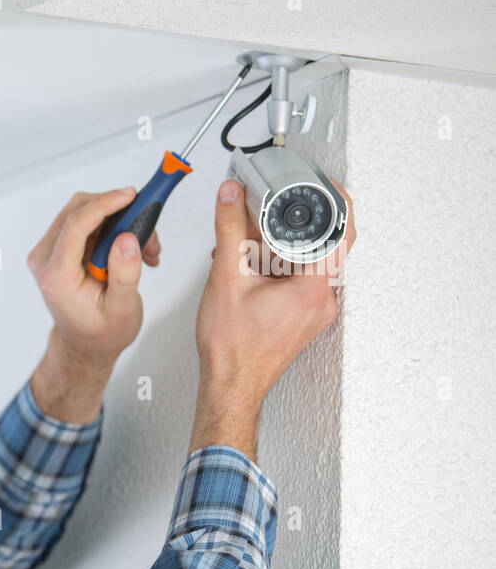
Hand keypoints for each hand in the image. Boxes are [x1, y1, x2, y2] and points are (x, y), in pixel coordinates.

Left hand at [27, 187, 161, 368]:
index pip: (76, 225)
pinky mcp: (57, 248)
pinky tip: (131, 247)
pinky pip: (84, 221)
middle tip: (148, 229)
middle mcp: (45, 260)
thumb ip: (125, 274)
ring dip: (117, 219)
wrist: (86, 343)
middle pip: (78, 210)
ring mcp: (48, 253)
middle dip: (117, 211)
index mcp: (57, 277)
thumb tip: (127, 238)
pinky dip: (110, 226)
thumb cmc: (102, 332)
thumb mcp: (122, 309)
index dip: (105, 204)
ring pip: (82, 211)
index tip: (132, 196)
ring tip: (144, 246)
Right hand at [196, 177, 357, 402]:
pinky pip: (300, 281)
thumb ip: (230, 229)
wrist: (230, 386)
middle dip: (292, 224)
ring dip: (281, 249)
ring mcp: (315, 311)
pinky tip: (252, 273)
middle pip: (322, 243)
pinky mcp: (304, 318)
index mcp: (313, 287)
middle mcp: (322, 299)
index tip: (320, 182)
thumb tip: (231, 196)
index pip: (341, 229)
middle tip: (269, 213)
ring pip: (308, 262)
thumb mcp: (226, 278)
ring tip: (249, 253)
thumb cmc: (232, 349)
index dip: (334, 198)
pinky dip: (278, 268)